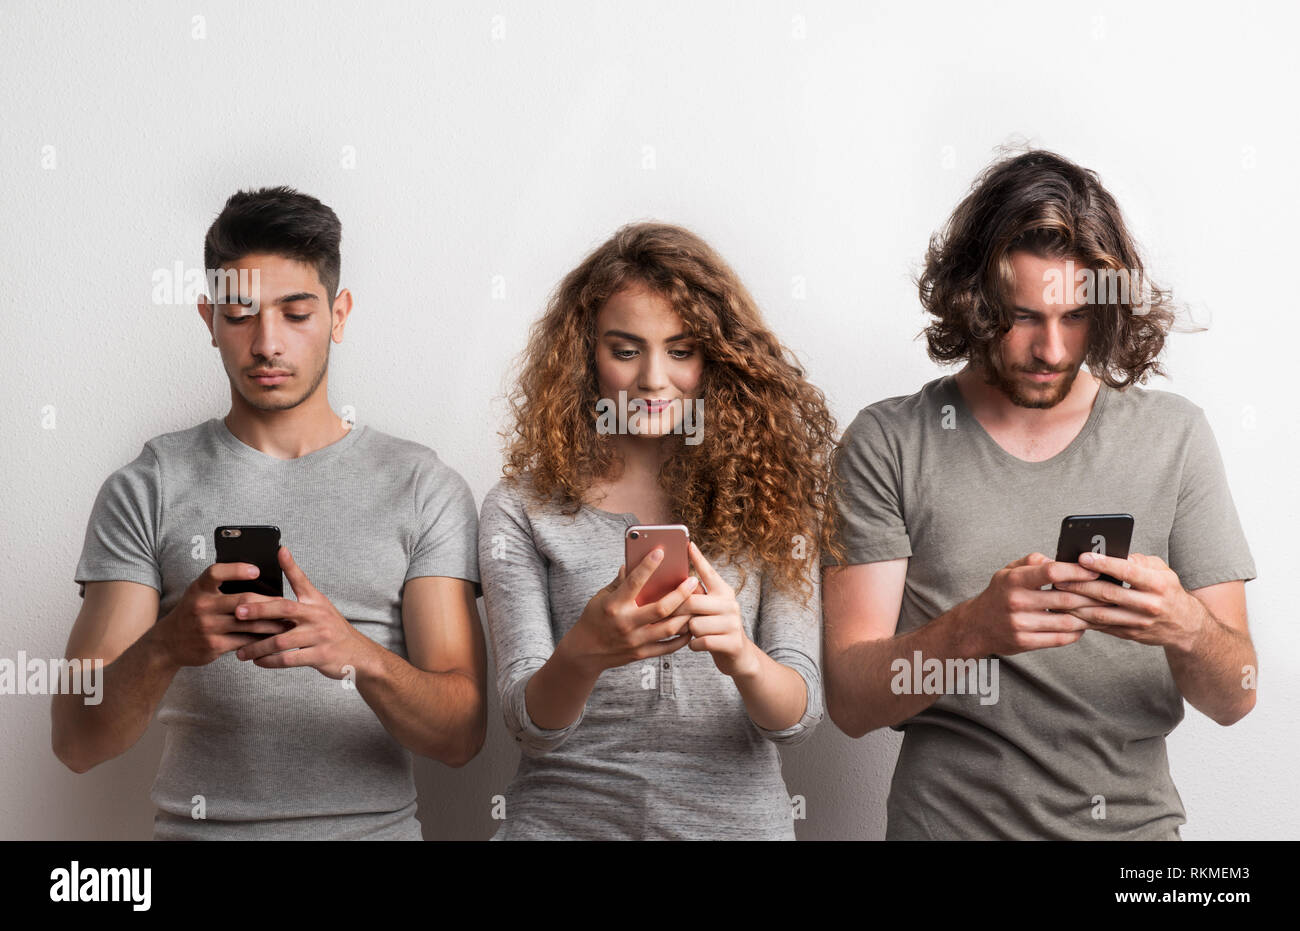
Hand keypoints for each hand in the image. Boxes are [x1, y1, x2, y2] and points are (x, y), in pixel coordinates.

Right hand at [148, 562, 287, 666]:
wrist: (168, 643)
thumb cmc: (193, 612)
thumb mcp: (199, 594)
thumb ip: (221, 586)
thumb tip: (260, 578)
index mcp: (199, 588)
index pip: (216, 573)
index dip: (237, 570)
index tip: (257, 570)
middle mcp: (202, 606)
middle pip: (242, 600)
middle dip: (269, 603)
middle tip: (287, 604)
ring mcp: (207, 627)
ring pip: (248, 623)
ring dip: (271, 624)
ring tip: (287, 622)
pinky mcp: (213, 645)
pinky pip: (243, 641)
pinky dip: (260, 639)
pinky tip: (272, 637)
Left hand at [232, 546, 377, 678]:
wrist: (357, 653)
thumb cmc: (332, 627)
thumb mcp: (319, 603)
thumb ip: (299, 582)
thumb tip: (281, 553)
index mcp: (316, 602)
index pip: (300, 581)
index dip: (290, 567)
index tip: (276, 555)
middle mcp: (317, 616)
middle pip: (284, 610)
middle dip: (259, 610)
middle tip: (237, 613)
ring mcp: (319, 637)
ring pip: (281, 640)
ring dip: (258, 646)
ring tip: (241, 652)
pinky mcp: (319, 656)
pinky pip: (289, 659)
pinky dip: (270, 661)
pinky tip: (258, 661)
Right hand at [556, 546, 700, 675]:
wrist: (584, 652)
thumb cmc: (593, 619)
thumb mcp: (600, 597)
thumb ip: (619, 582)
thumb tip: (632, 563)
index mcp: (613, 605)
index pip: (634, 582)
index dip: (648, 566)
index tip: (661, 551)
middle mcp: (626, 623)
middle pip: (661, 608)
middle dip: (681, 594)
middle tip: (693, 581)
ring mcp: (635, 640)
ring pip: (669, 628)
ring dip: (686, 615)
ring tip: (696, 603)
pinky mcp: (641, 654)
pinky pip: (668, 647)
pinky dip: (682, 638)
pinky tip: (689, 627)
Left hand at [673, 541, 760, 679]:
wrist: (739, 656)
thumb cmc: (715, 629)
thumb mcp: (709, 610)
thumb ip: (696, 597)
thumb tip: (674, 586)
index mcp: (723, 592)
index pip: (708, 573)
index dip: (698, 559)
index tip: (688, 544)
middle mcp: (730, 604)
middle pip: (692, 602)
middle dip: (676, 612)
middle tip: (668, 618)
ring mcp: (733, 623)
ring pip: (694, 624)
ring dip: (688, 632)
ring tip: (692, 634)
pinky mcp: (732, 642)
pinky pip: (701, 641)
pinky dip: (694, 645)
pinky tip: (698, 644)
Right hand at [955, 553, 1111, 656]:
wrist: (976, 626)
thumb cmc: (998, 594)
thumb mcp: (1007, 571)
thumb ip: (1033, 561)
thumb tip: (1061, 560)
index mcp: (1013, 580)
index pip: (1052, 572)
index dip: (1077, 570)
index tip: (1095, 569)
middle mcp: (1016, 602)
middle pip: (1065, 598)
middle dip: (1090, 595)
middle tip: (1108, 591)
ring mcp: (1021, 624)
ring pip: (1067, 621)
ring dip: (1087, 616)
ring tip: (1098, 609)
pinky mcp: (1025, 642)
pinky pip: (1060, 638)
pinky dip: (1076, 632)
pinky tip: (1082, 625)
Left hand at [1054, 552, 1207, 651]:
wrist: (1185, 626)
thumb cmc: (1168, 591)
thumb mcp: (1162, 571)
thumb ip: (1138, 561)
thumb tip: (1112, 553)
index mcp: (1158, 585)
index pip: (1127, 572)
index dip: (1104, 564)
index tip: (1083, 557)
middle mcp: (1149, 604)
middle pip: (1108, 593)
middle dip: (1080, 584)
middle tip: (1059, 576)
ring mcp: (1138, 622)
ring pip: (1101, 613)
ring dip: (1076, 603)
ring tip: (1057, 592)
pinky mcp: (1129, 634)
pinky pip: (1101, 626)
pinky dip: (1082, 618)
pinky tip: (1066, 609)